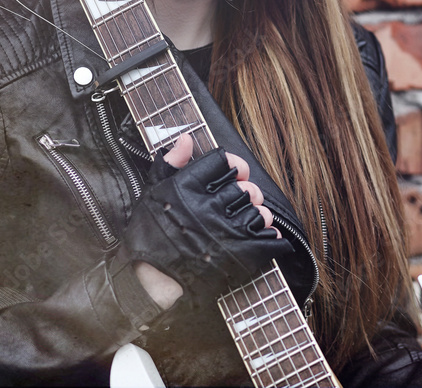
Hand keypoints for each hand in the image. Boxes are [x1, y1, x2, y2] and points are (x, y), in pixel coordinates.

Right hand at [116, 134, 292, 308]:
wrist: (149, 282)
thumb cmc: (150, 236)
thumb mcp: (152, 194)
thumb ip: (170, 164)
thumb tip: (185, 139)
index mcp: (188, 188)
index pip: (225, 162)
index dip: (234, 165)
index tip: (234, 174)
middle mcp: (209, 207)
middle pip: (247, 188)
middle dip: (248, 193)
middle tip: (240, 202)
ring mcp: (226, 231)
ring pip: (260, 213)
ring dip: (259, 216)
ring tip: (246, 222)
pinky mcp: (239, 255)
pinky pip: (269, 239)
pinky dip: (271, 239)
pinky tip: (263, 239)